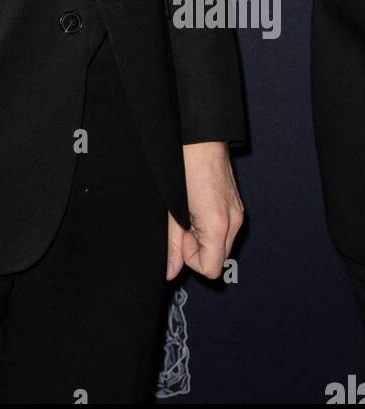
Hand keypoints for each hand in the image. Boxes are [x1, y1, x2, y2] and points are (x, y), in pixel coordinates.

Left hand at [166, 142, 243, 280]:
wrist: (200, 137)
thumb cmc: (183, 166)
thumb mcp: (172, 210)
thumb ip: (172, 244)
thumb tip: (170, 272)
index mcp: (218, 225)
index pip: (211, 269)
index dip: (190, 258)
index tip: (181, 236)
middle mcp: (234, 221)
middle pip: (217, 259)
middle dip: (197, 247)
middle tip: (182, 221)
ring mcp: (238, 212)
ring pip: (221, 244)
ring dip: (203, 236)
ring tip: (188, 211)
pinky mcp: (237, 205)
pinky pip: (225, 229)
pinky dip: (210, 225)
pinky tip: (197, 205)